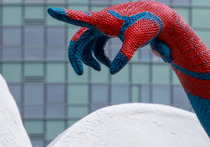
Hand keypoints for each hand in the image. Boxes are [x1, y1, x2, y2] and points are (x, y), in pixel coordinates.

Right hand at [48, 4, 173, 74]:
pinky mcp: (109, 31)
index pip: (78, 17)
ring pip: (87, 44)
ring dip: (90, 58)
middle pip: (79, 39)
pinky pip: (97, 45)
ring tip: (100, 69)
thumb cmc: (147, 24)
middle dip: (77, 56)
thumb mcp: (135, 40)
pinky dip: (99, 56)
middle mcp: (99, 22)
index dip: (63, 15)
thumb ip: (123, 56)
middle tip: (79, 72)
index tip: (51, 10)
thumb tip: (111, 71)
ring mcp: (103, 26)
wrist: (159, 18)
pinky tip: (107, 65)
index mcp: (102, 19)